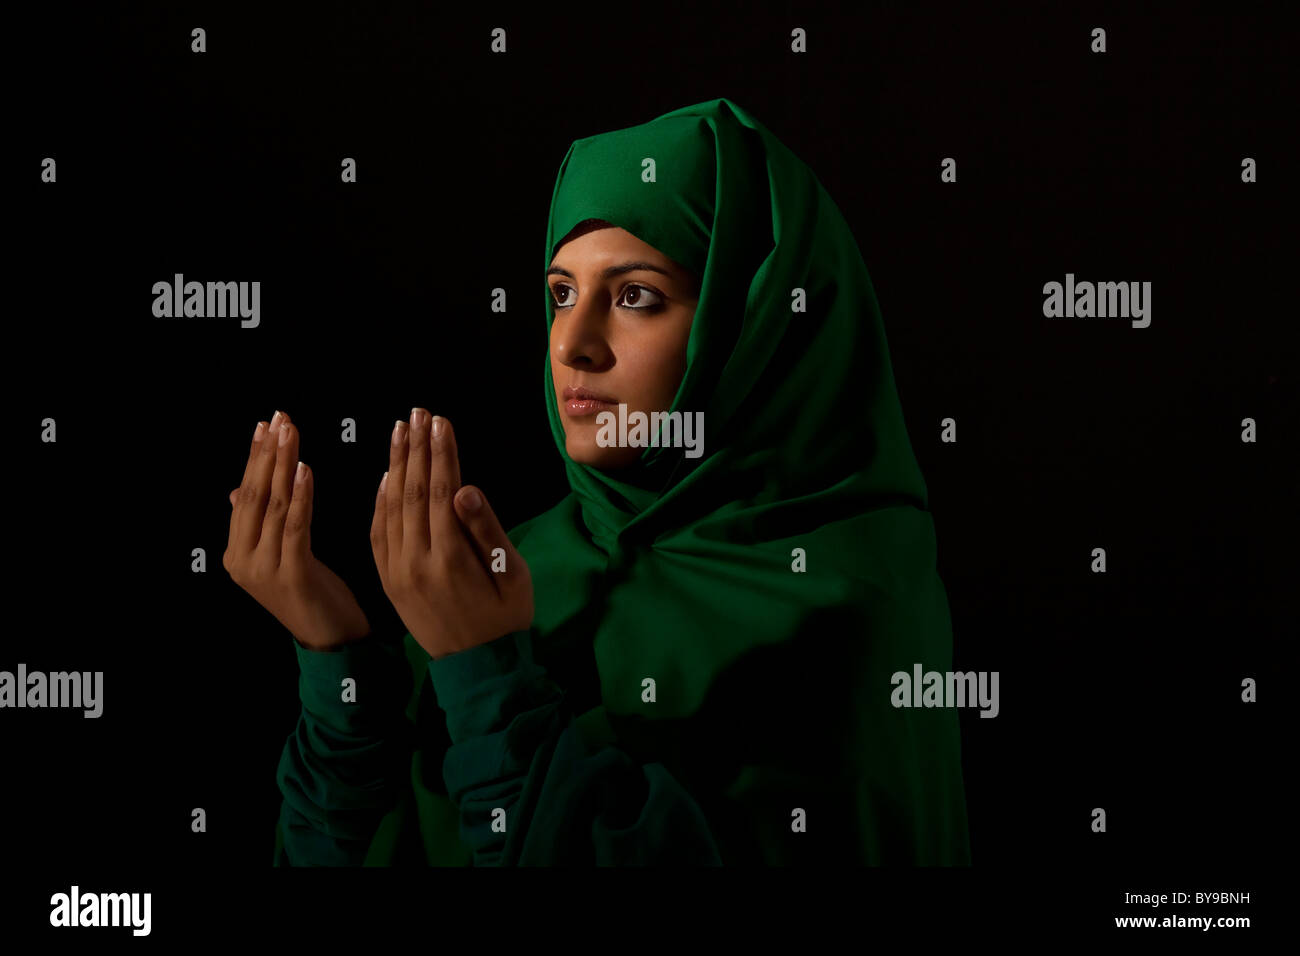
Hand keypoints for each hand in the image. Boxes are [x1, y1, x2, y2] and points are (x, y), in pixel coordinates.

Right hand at [223, 410, 371, 651]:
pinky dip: (299, 496)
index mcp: (236, 553)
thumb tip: (236, 490)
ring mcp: (262, 569)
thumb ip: (259, 525)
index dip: (256, 457)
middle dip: (267, 453)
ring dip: (282, 465)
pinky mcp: (290, 575)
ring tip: (290, 433)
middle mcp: (242, 560)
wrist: (332, 642)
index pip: (245, 495)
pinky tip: (304, 470)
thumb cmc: (313, 595)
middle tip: (279, 419)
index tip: (266, 424)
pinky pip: (294, 527)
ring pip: (272, 507)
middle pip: (254, 495)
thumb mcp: (281, 557)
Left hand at [370, 409, 532, 660]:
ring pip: (390, 508)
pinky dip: (380, 501)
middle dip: (415, 448)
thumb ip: (487, 530)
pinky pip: (377, 534)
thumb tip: (465, 487)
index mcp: (451, 558)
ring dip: (395, 466)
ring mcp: (397, 572)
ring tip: (400, 431)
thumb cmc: (506, 617)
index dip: (441, 453)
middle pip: (411, 492)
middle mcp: (417, 561)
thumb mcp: (512, 575)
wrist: (477, 668)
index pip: (440, 491)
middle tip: (417, 413)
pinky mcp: (388, 581)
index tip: (440, 420)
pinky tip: (386, 476)